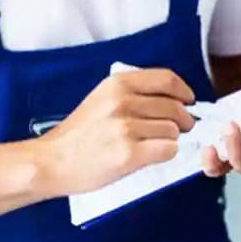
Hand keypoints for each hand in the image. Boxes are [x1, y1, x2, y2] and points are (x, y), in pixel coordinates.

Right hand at [33, 68, 196, 195]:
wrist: (51, 162)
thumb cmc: (78, 134)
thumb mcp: (102, 98)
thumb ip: (133, 93)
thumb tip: (173, 99)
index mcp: (118, 84)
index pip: (166, 80)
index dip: (184, 91)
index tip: (189, 100)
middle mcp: (123, 102)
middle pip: (175, 107)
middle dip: (182, 120)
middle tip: (179, 129)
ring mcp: (126, 128)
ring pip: (173, 130)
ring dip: (170, 139)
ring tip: (154, 144)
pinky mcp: (129, 154)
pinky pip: (167, 150)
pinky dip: (165, 153)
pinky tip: (152, 155)